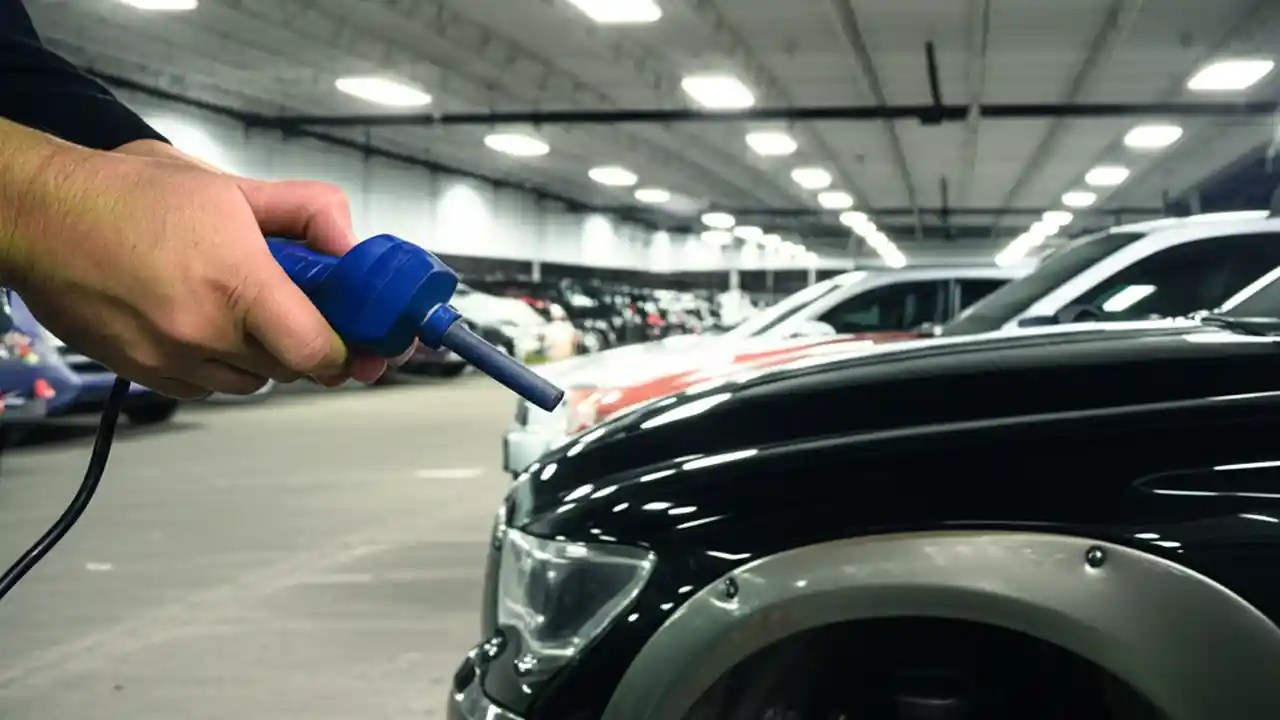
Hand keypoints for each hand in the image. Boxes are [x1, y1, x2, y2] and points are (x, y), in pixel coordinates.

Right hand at [114, 139, 413, 381]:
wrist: (41, 215)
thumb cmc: (129, 195)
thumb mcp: (232, 186)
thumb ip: (306, 211)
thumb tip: (349, 242)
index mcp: (238, 283)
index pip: (319, 351)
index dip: (349, 353)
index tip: (364, 344)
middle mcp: (206, 331)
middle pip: (291, 369)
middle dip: (308, 344)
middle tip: (306, 311)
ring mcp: (172, 359)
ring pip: (251, 382)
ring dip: (264, 355)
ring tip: (243, 307)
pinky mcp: (145, 373)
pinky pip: (208, 386)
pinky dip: (221, 365)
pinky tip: (205, 323)